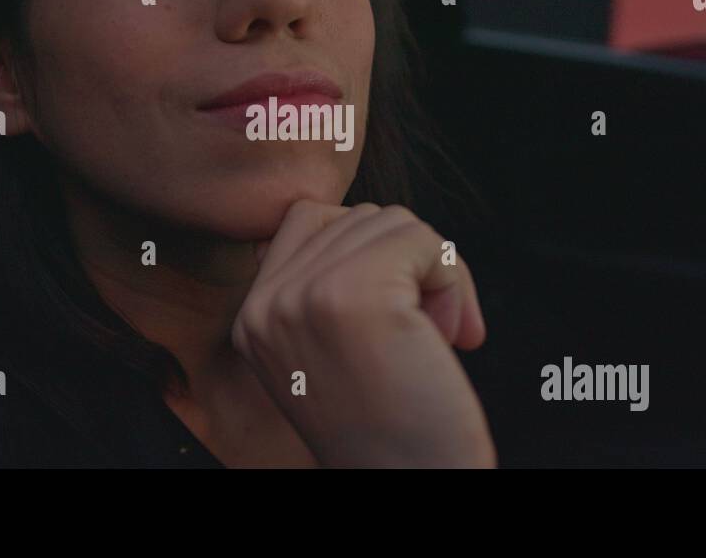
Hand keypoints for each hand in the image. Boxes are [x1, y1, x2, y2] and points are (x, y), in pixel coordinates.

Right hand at [231, 200, 494, 467]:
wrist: (412, 485)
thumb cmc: (391, 429)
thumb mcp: (328, 353)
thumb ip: (324, 290)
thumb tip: (379, 223)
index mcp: (252, 317)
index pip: (309, 220)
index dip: (370, 253)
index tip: (398, 314)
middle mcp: (266, 303)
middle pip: (358, 219)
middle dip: (408, 265)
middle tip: (430, 334)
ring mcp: (306, 294)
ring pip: (394, 224)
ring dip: (436, 274)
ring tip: (438, 338)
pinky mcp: (355, 293)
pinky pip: (423, 241)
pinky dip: (453, 278)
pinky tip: (453, 335)